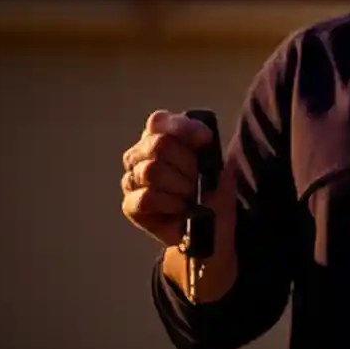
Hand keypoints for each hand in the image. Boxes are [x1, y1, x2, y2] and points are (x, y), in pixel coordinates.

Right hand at [120, 109, 236, 247]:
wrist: (212, 227)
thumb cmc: (212, 190)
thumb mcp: (218, 167)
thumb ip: (209, 152)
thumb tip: (204, 144)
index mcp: (160, 137)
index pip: (159, 122)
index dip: (183, 128)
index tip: (206, 140)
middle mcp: (140, 155)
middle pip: (159, 145)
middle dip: (187, 163)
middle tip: (199, 179)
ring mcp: (132, 180)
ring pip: (152, 170)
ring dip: (181, 185)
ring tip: (191, 195)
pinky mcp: (131, 205)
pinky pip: (148, 197)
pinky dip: (171, 203)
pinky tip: (181, 208)